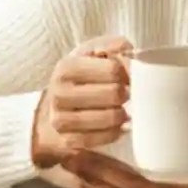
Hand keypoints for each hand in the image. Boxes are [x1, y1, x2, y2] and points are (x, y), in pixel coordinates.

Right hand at [32, 36, 131, 168]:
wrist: (55, 104)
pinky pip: (104, 138)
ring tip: (122, 108)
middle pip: (114, 94)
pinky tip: (118, 125)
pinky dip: (116, 132)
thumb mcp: (93, 52)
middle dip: (126, 94)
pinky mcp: (69, 140)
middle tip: (125, 94)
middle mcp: (60, 93)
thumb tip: (132, 59)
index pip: (113, 70)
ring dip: (123, 114)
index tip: (127, 77)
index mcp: (66, 67)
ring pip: (112, 118)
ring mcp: (61, 120)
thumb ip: (115, 46)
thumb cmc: (82, 75)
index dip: (128, 73)